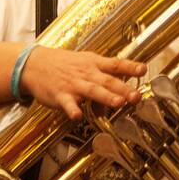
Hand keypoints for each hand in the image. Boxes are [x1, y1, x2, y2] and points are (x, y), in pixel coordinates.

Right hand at [20, 47, 146, 119]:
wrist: (34, 64)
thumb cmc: (64, 64)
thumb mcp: (85, 64)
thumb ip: (103, 79)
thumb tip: (119, 94)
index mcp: (93, 64)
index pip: (115, 64)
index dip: (130, 67)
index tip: (144, 69)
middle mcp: (86, 73)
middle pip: (107, 80)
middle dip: (123, 88)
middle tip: (136, 96)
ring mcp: (73, 84)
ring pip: (92, 91)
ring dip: (106, 97)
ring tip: (118, 103)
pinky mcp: (60, 95)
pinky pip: (67, 104)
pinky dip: (72, 110)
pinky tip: (77, 116)